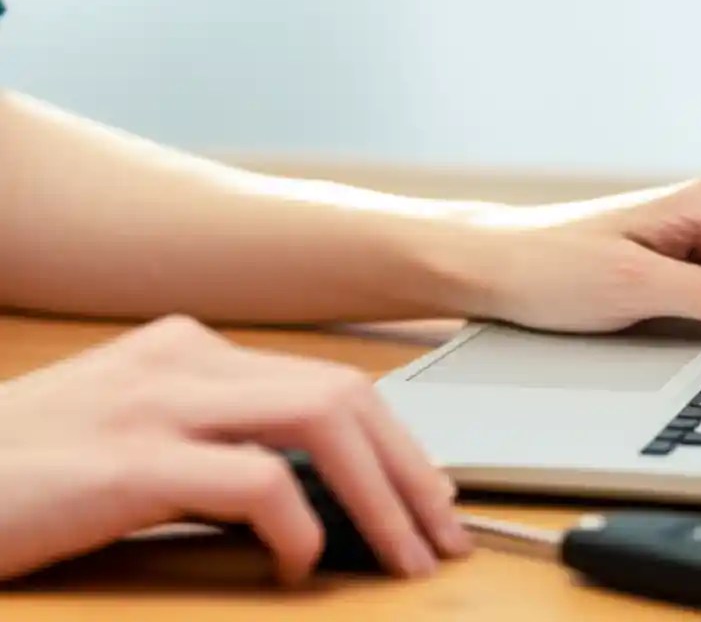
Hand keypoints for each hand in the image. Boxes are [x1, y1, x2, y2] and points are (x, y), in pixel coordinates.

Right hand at [0, 316, 469, 584]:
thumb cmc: (19, 474)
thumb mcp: (132, 444)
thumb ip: (218, 450)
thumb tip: (318, 500)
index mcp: (189, 350)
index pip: (330, 386)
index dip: (396, 446)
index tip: (429, 498)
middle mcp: (185, 360)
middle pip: (345, 398)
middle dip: (412, 472)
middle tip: (444, 535)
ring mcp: (158, 401)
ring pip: (322, 421)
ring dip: (384, 494)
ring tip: (407, 556)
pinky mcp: (128, 458)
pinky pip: (256, 480)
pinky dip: (301, 525)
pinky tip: (302, 565)